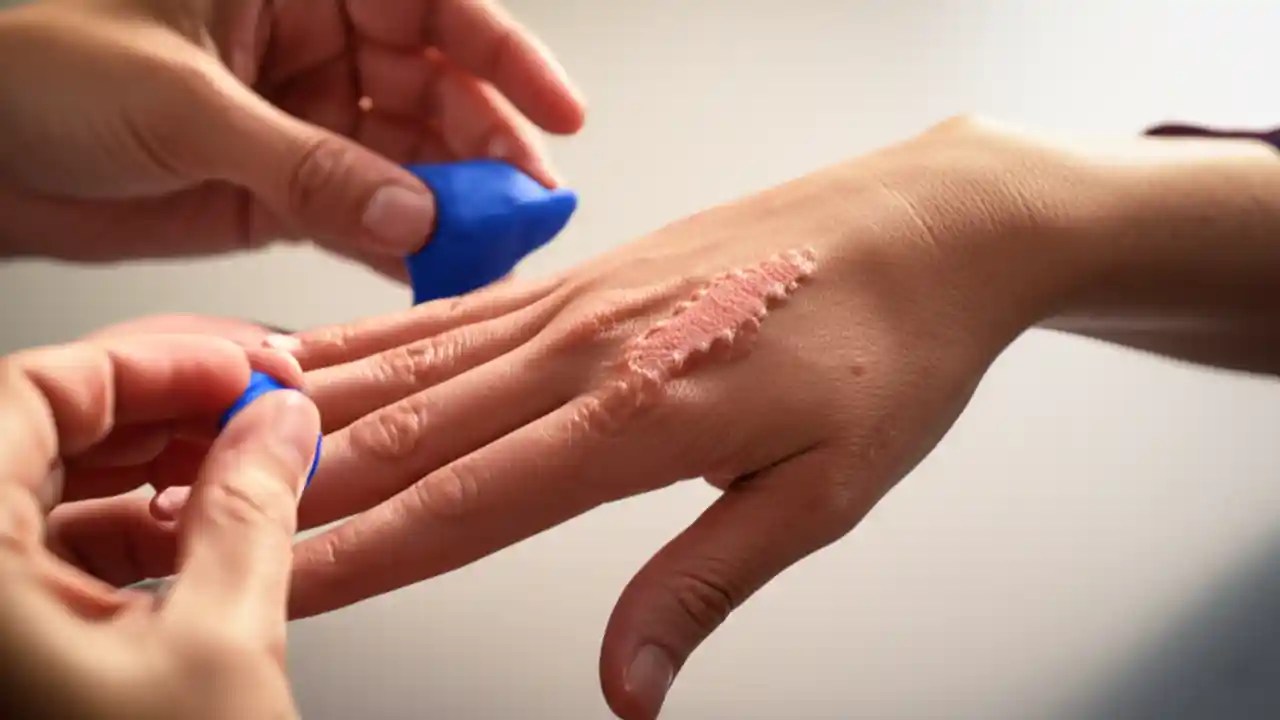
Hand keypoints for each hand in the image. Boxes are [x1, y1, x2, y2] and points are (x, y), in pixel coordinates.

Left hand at [0, 0, 583, 276]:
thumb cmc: (35, 69)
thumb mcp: (183, 103)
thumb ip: (308, 165)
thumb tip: (414, 211)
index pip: (429, 5)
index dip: (505, 55)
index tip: (559, 110)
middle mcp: (309, 44)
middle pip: (434, 90)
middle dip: (487, 147)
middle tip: (524, 205)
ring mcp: (301, 121)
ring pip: (408, 159)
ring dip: (453, 206)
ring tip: (493, 249)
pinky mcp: (282, 190)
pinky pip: (363, 214)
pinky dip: (402, 244)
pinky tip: (435, 268)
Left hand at [0, 333, 318, 718]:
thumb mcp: (221, 648)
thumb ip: (253, 511)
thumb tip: (278, 423)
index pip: (29, 395)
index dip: (148, 364)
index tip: (237, 369)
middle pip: (40, 430)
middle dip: (162, 405)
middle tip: (254, 398)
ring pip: (52, 485)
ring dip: (160, 462)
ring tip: (251, 457)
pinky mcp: (12, 646)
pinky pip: (59, 547)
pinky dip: (140, 524)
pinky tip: (215, 524)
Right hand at [270, 117, 1279, 717]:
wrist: (931, 224)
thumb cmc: (894, 350)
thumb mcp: (825, 491)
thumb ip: (708, 581)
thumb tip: (629, 682)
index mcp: (646, 412)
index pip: (470, 503)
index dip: (366, 556)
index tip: (286, 587)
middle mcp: (593, 347)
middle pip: (418, 432)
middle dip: (305, 490)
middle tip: (205, 523)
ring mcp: (585, 299)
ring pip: (421, 364)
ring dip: (322, 410)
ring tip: (231, 441)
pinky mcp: (594, 273)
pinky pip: (462, 315)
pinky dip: (382, 341)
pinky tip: (334, 355)